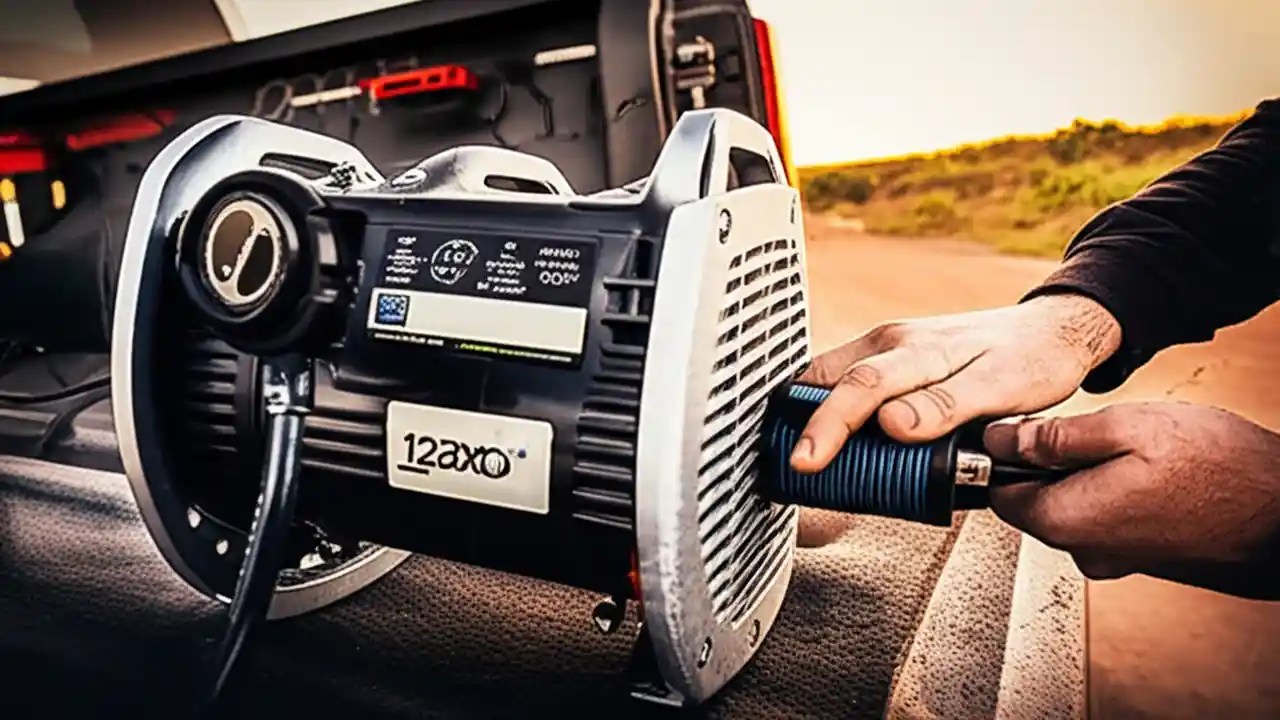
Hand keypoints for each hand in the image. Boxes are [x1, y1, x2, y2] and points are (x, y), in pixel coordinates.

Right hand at [789, 293, 1121, 472]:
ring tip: (804, 458)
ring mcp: (888, 347)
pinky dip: (831, 408)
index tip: (806, 461)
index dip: (827, 427)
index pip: (858, 388)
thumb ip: (945, 407)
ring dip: (811, 415)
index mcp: (916, 350)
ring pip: (830, 379)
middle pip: (825, 378)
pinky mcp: (891, 359)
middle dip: (797, 421)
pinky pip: (846, 381)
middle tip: (788, 466)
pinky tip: (833, 435)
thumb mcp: (1000, 388)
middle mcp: (892, 342)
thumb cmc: (1032, 359)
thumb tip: (891, 425)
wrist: (1051, 331)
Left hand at [985, 402, 1279, 599]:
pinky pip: (1107, 519)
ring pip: (1073, 506)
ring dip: (1089, 475)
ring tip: (1135, 452)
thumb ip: (1054, 438)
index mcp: (1066, 521)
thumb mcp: (1126, 429)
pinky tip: (1152, 474)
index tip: (1026, 430)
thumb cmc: (1219, 470)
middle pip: (1035, 499)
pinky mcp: (1140, 559)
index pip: (999, 491)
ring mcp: (1114, 560)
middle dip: (1052, 463)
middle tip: (1098, 434)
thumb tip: (1000, 441)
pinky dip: (1116, 492)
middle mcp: (1083, 551)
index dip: (1005, 455)